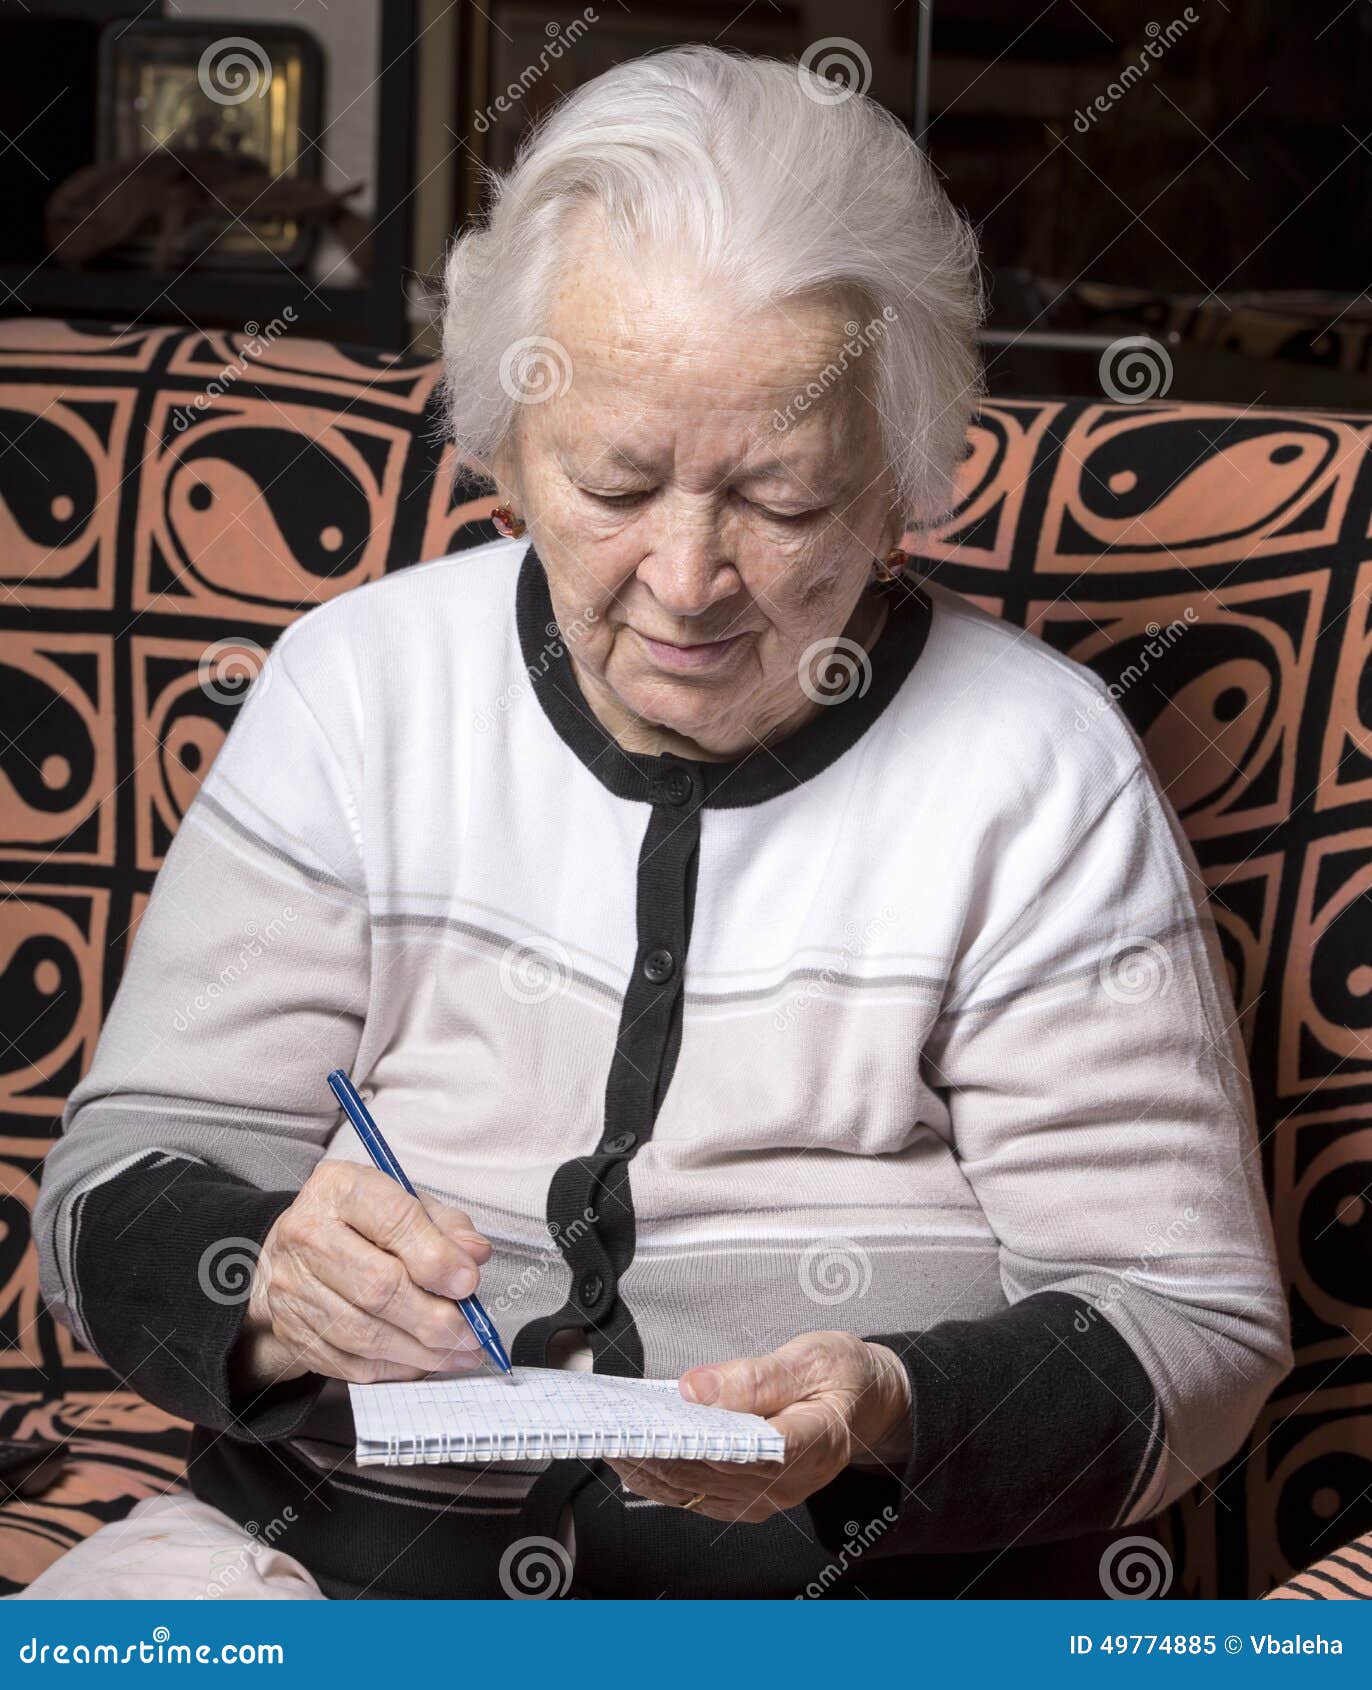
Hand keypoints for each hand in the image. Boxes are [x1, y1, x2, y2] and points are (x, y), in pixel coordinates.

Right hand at [231, 1160, 492, 1390]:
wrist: (296, 1252)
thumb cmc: (362, 1222)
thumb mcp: (407, 1202)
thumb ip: (446, 1226)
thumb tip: (475, 1255)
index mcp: (340, 1188)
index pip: (394, 1222)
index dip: (438, 1258)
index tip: (469, 1283)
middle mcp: (307, 1235)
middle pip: (377, 1287)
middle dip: (433, 1317)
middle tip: (470, 1332)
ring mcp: (292, 1287)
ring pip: (363, 1334)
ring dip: (420, 1351)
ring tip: (458, 1353)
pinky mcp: (293, 1331)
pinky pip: (349, 1364)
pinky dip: (394, 1369)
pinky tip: (422, 1363)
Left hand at [606, 1331, 911, 1523]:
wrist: (867, 1404)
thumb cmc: (843, 1377)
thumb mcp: (813, 1358)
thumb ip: (756, 1376)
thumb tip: (698, 1388)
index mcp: (815, 1442)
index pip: (755, 1453)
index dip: (706, 1443)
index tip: (663, 1426)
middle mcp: (789, 1482)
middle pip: (715, 1475)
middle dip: (661, 1454)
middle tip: (616, 1430)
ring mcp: (769, 1497)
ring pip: (700, 1492)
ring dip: (653, 1470)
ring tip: (614, 1443)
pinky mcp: (751, 1497)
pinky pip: (701, 1496)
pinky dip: (665, 1480)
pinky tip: (636, 1463)